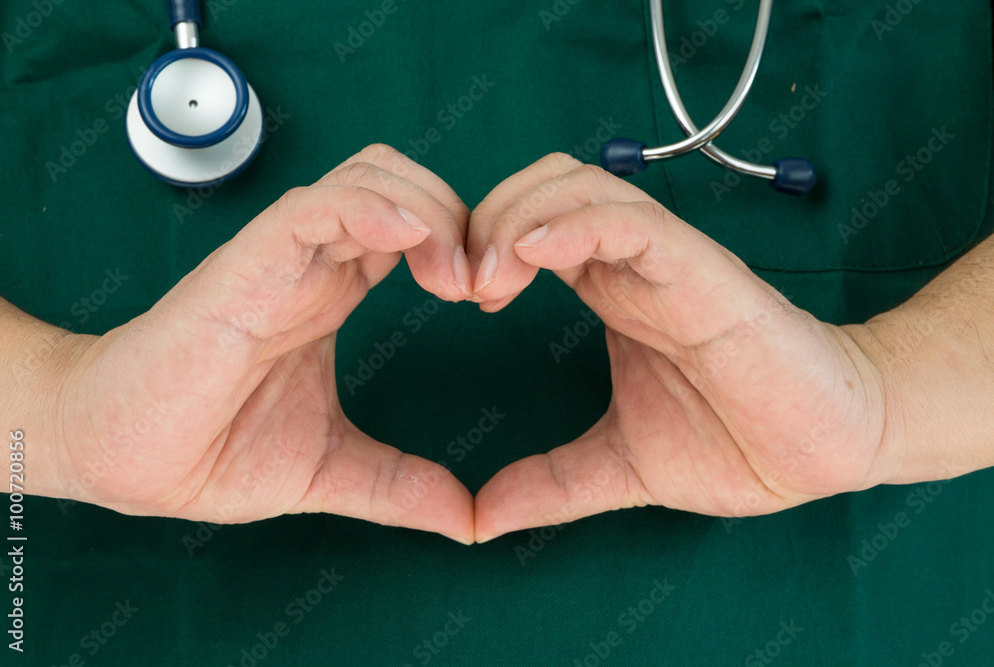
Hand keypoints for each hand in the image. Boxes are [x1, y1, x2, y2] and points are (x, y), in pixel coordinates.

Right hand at [50, 145, 475, 542]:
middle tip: (485, 284)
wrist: (124, 459)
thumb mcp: (332, 470)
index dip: (467, 242)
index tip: (494, 297)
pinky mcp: (246, 265)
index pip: (417, 225)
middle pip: (405, 180)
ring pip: (370, 175)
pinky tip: (409, 240)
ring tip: (455, 279)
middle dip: (461, 216)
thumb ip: (401, 485)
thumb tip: (467, 520)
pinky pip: (315, 207)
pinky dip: (370, 208)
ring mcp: (281, 256)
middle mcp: (315, 260)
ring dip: (429, 210)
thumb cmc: (213, 449)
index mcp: (337, 289)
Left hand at [469, 154, 895, 540]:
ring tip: (489, 277)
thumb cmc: (732, 441)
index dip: (479, 243)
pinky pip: (632, 220)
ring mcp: (665, 260)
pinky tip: (534, 253)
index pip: (527, 225)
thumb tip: (482, 520)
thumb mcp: (616, 466)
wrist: (822, 449)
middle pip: (542, 185)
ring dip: (517, 216)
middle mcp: (630, 262)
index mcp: (606, 288)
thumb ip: (550, 483)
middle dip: (485, 218)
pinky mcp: (701, 271)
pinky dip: (575, 222)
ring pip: (579, 185)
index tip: (456, 296)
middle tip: (458, 283)